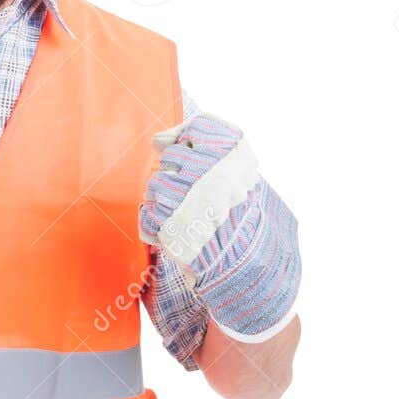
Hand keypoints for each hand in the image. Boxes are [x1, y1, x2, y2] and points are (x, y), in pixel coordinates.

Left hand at [138, 112, 299, 338]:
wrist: (250, 270)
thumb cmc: (242, 219)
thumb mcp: (241, 174)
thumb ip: (205, 146)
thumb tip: (157, 140)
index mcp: (238, 157)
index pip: (198, 127)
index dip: (190, 140)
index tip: (195, 157)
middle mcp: (215, 174)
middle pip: (172, 158)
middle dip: (178, 176)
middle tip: (197, 198)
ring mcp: (194, 201)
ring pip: (156, 186)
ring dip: (165, 203)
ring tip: (188, 217)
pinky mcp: (173, 228)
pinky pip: (147, 215)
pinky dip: (155, 227)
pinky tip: (177, 233)